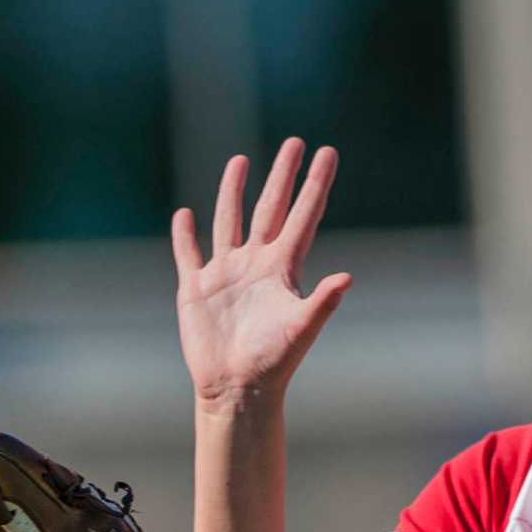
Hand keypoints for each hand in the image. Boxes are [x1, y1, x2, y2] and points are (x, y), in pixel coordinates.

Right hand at [171, 138, 351, 407]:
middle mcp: (255, 264)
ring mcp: (225, 275)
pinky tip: (185, 215)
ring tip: (240, 160)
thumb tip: (347, 278)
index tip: (328, 153)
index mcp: (282, 268)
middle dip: (282, 176)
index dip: (316, 184)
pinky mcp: (195, 290)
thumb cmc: (273, 363)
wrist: (236, 389)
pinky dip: (184, 235)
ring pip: (229, 221)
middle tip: (295, 143)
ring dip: (233, 192)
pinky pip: (188, 254)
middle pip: (270, 208)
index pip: (303, 216)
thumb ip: (322, 302)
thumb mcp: (301, 330)